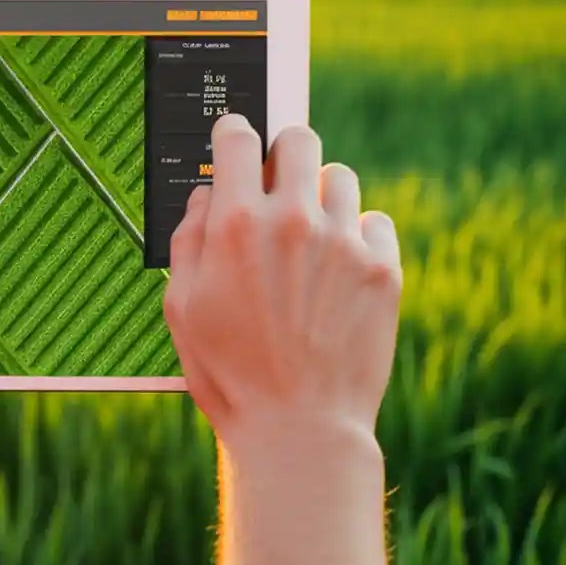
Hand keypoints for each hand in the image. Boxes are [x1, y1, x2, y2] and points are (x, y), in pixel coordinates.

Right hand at [163, 114, 401, 451]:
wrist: (299, 429)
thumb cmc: (229, 374)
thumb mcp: (182, 308)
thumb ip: (189, 239)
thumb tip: (207, 196)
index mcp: (237, 225)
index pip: (239, 138)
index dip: (234, 136)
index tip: (236, 143)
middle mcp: (294, 221)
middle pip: (299, 140)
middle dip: (284, 155)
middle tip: (278, 186)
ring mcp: (344, 242)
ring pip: (340, 177)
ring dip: (322, 196)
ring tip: (311, 238)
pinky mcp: (383, 268)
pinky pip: (376, 221)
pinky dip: (359, 236)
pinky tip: (341, 269)